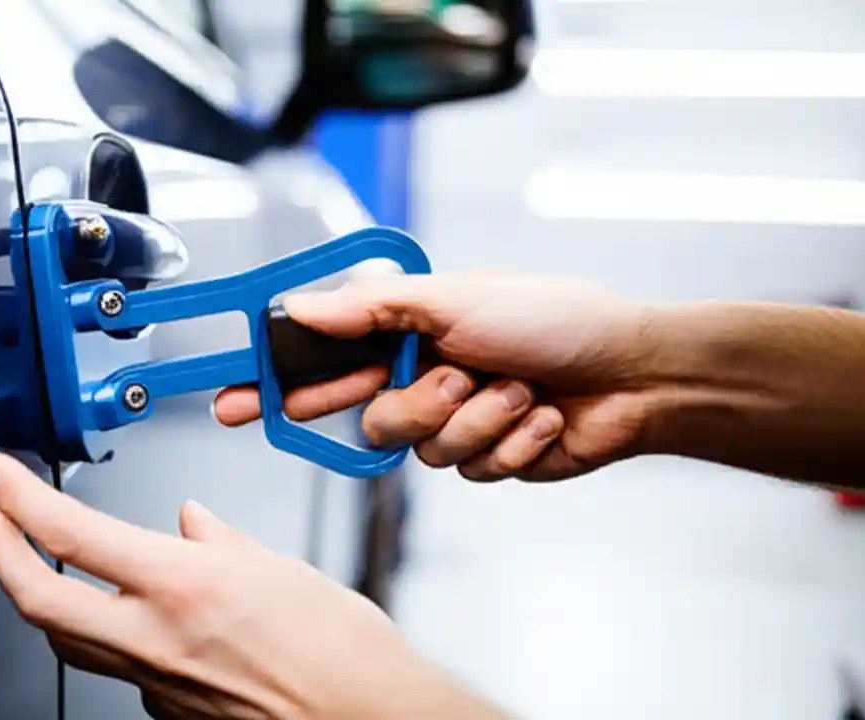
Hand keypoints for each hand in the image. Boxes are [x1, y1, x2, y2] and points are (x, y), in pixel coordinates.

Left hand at [0, 452, 503, 719]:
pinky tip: (129, 616)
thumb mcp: (282, 568)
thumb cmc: (346, 651)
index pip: (72, 536)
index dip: (17, 500)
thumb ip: (222, 542)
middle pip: (40, 599)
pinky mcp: (170, 714)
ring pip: (70, 640)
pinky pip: (121, 669)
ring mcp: (159, 685)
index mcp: (187, 586)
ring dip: (39, 595)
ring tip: (29, 557)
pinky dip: (112, 635)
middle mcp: (160, 640)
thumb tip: (191, 521)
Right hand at [215, 272, 657, 481]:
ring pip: (420, 450)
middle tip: (450, 382)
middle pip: (365, 415)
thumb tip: (299, 307)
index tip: (230, 398)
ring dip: (478, 418)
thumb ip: (369, 308)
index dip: (272, 381)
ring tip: (521, 387)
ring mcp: (452, 421)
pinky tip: (541, 416)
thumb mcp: (455, 298)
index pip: (319, 357)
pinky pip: (468, 469)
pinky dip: (510, 441)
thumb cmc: (555, 318)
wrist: (634, 373)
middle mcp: (420, 375)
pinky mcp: (486, 458)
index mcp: (405, 330)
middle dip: (418, 402)